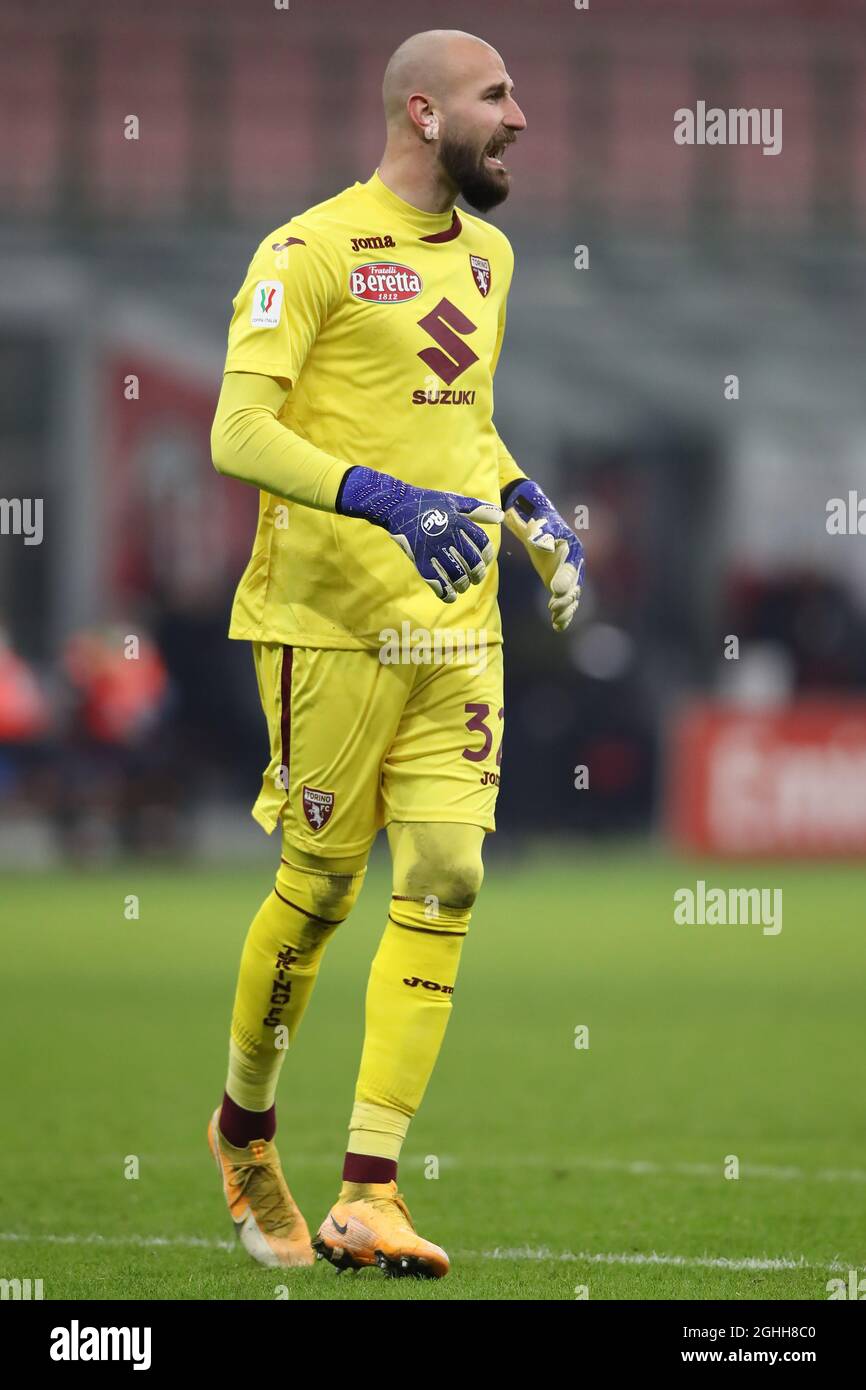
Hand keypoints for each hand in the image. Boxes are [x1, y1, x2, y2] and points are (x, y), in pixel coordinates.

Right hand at [337, 465, 502, 602]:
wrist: (397, 505)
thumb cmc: (428, 502)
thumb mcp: (454, 500)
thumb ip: (477, 509)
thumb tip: (501, 516)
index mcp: (458, 521)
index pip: (481, 542)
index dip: (487, 554)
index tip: (485, 560)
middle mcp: (448, 536)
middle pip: (471, 561)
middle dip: (477, 573)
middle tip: (476, 578)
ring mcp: (433, 549)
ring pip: (456, 573)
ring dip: (463, 584)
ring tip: (463, 587)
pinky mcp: (419, 559)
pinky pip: (435, 580)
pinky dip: (445, 591)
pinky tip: (450, 596)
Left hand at [502, 478, 584, 630]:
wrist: (538, 525)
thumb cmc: (539, 523)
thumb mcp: (539, 526)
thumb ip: (542, 535)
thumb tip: (545, 545)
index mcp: (573, 550)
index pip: (571, 567)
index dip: (565, 579)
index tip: (556, 590)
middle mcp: (574, 566)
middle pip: (574, 586)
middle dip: (565, 599)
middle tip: (552, 607)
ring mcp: (568, 577)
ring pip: (571, 598)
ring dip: (565, 611)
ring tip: (556, 622)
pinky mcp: (560, 586)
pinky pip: (565, 603)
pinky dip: (563, 615)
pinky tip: (557, 627)